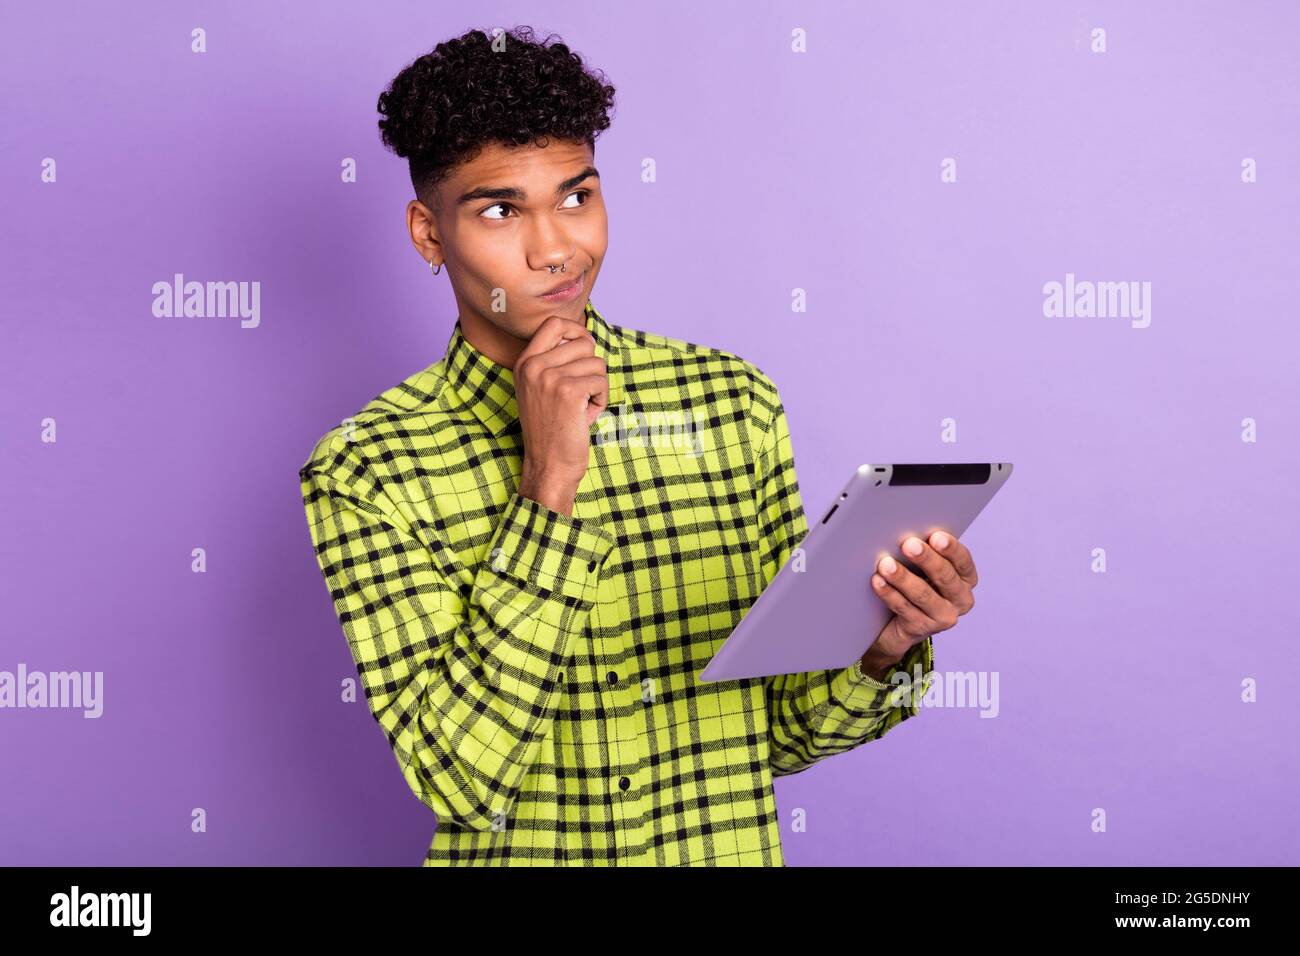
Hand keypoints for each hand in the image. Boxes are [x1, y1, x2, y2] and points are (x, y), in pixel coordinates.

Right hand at [514, 314, 609, 514]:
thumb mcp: (542, 389)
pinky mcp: (568, 391)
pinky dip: (601, 400)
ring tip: (582, 407)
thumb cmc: (552, 429)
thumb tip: (585, 337)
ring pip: (596, 363)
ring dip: (597, 386)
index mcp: (525, 362)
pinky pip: (601, 381)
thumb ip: (555, 362)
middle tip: (582, 392)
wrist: (548, 466)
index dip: (577, 331)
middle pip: (584, 342)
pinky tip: (586, 416)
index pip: (554, 323)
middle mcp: (533, 366)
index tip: (584, 350)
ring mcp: (549, 377)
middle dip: (592, 367)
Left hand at [867, 531, 978, 661]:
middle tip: (908, 545)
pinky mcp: (921, 629)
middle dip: (926, 559)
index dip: (950, 549)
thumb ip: (926, 551)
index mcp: (966, 578)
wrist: (898, 622)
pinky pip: (904, 609)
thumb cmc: (915, 582)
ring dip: (903, 578)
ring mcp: (943, 617)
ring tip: (886, 564)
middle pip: (945, 577)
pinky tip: (877, 581)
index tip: (935, 536)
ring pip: (923, 595)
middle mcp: (960, 599)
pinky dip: (889, 594)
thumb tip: (907, 531)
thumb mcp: (925, 567)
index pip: (963, 561)